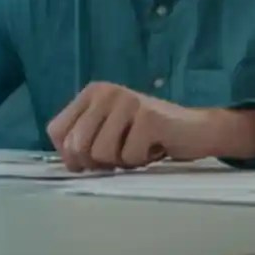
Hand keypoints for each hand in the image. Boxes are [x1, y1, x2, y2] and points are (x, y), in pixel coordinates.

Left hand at [44, 81, 218, 171]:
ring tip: (139, 148)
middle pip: (76, 146)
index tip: (94, 161)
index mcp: (92, 93)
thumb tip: (67, 162)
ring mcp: (127, 101)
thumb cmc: (149, 138)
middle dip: (97, 163)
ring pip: (101, 154)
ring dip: (122, 162)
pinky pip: (129, 157)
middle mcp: (106, 92)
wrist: (198, 130)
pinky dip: (143, 162)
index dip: (71, 156)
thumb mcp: (109, 134)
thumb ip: (83, 142)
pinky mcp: (148, 116)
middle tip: (121, 156)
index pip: (56, 131)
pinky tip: (155, 147)